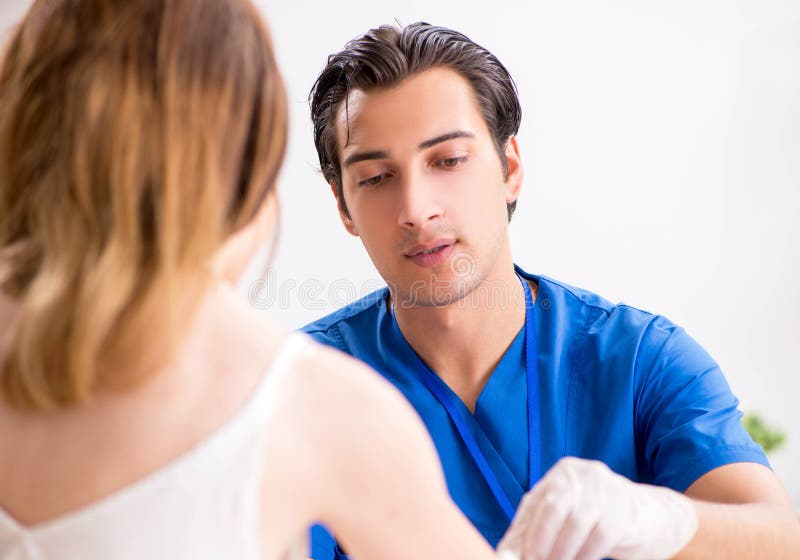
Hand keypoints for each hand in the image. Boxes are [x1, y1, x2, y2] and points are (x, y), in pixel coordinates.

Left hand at [497, 457, 697, 559]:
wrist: (650, 517)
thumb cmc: (596, 520)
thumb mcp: (565, 518)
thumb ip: (535, 532)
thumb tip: (506, 555)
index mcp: (561, 476)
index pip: (533, 505)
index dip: (521, 534)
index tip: (509, 557)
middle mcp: (580, 475)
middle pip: (552, 507)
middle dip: (540, 541)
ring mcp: (604, 489)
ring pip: (575, 525)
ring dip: (562, 553)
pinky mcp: (624, 510)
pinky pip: (598, 538)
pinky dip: (585, 555)